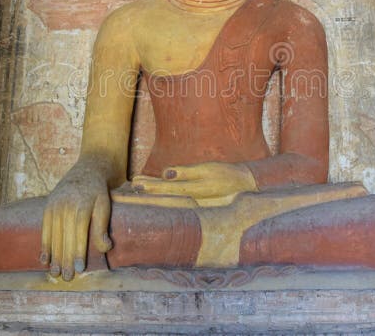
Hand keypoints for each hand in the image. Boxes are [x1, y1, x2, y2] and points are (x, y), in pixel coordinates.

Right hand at [40, 161, 112, 280]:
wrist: (88, 168)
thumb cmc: (99, 192)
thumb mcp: (104, 206)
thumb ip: (101, 227)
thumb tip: (105, 248)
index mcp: (81, 206)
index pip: (79, 233)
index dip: (79, 252)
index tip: (79, 269)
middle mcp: (65, 206)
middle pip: (65, 237)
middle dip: (65, 259)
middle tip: (67, 277)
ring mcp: (54, 205)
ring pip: (53, 235)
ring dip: (54, 256)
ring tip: (56, 273)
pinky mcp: (48, 206)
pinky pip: (44, 228)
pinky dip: (44, 244)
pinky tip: (45, 259)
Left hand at [131, 162, 257, 198]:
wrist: (246, 186)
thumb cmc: (227, 175)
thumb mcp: (208, 170)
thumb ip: (186, 172)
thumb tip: (166, 173)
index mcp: (192, 192)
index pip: (165, 190)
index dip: (149, 187)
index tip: (135, 183)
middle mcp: (190, 201)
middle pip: (162, 197)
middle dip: (145, 193)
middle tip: (128, 187)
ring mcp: (193, 203)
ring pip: (167, 198)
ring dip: (152, 193)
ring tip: (137, 185)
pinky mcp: (196, 201)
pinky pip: (175, 199)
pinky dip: (163, 194)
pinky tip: (155, 190)